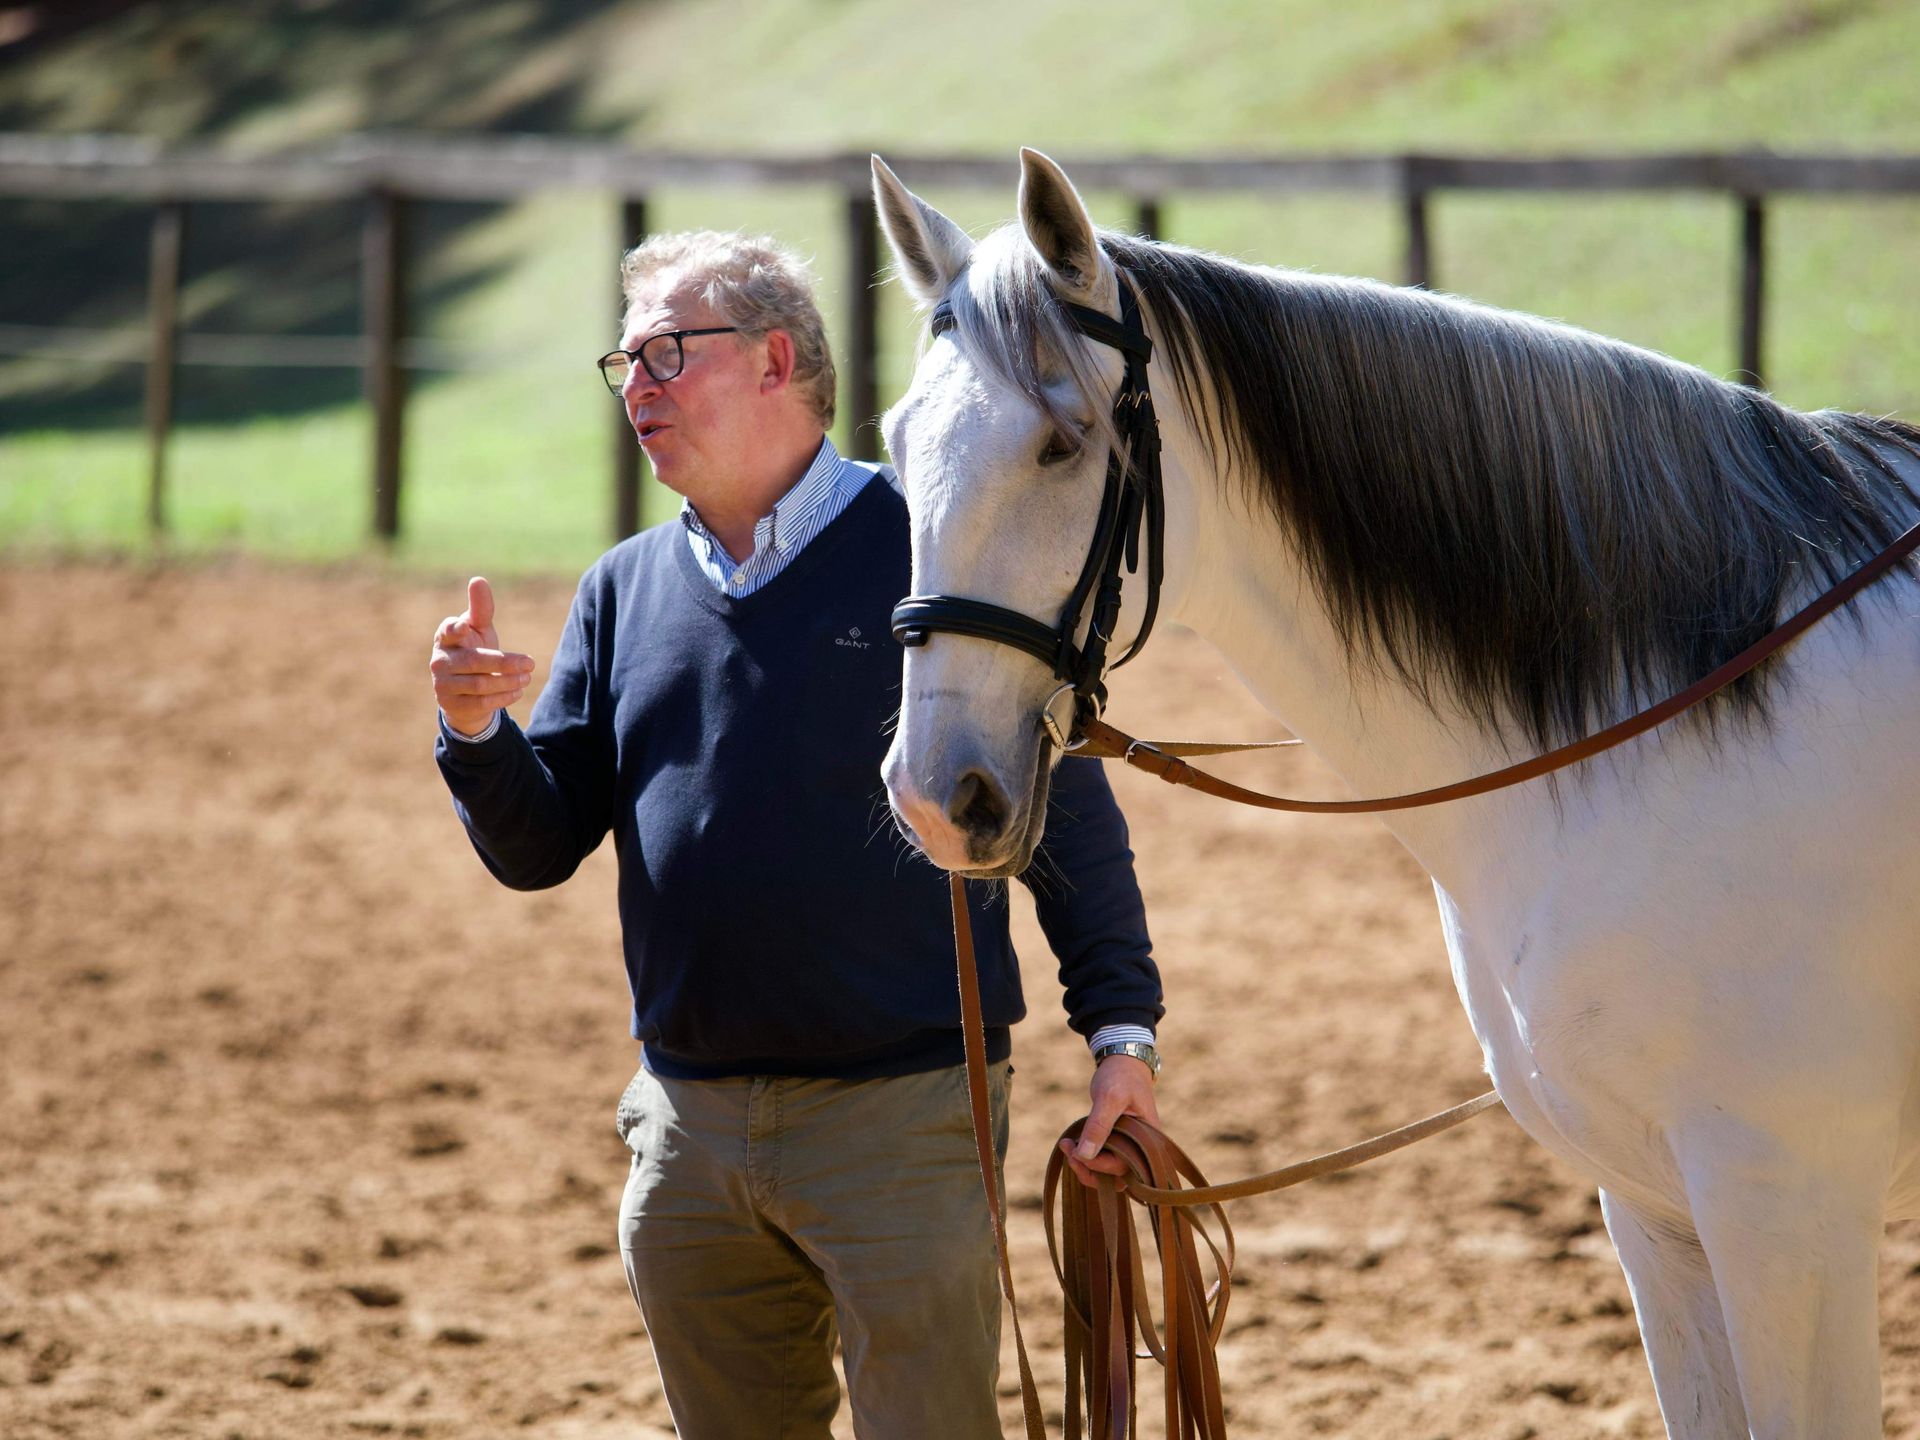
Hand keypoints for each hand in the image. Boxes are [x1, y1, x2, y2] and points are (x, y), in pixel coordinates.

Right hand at [430, 577, 535, 736]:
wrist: (463, 692)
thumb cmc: (472, 649)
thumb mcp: (479, 629)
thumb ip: (481, 608)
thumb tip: (478, 580)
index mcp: (445, 637)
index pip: (447, 630)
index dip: (454, 628)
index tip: (464, 626)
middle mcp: (439, 660)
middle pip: (474, 661)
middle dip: (505, 662)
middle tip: (531, 663)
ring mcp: (442, 685)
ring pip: (480, 684)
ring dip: (509, 681)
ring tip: (527, 677)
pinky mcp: (451, 705)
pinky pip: (481, 703)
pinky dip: (504, 697)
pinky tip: (518, 690)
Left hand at [1058, 1054, 1160, 1187]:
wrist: (1123, 1061)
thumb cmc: (1121, 1077)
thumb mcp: (1109, 1097)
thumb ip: (1099, 1126)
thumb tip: (1085, 1156)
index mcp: (1148, 1141)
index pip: (1123, 1168)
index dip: (1097, 1165)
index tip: (1074, 1151)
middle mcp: (1142, 1149)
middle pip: (1117, 1178)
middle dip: (1089, 1171)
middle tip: (1068, 1151)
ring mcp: (1131, 1147)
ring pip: (1109, 1173)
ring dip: (1086, 1166)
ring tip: (1067, 1147)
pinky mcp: (1119, 1144)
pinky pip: (1104, 1160)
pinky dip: (1088, 1157)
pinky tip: (1072, 1144)